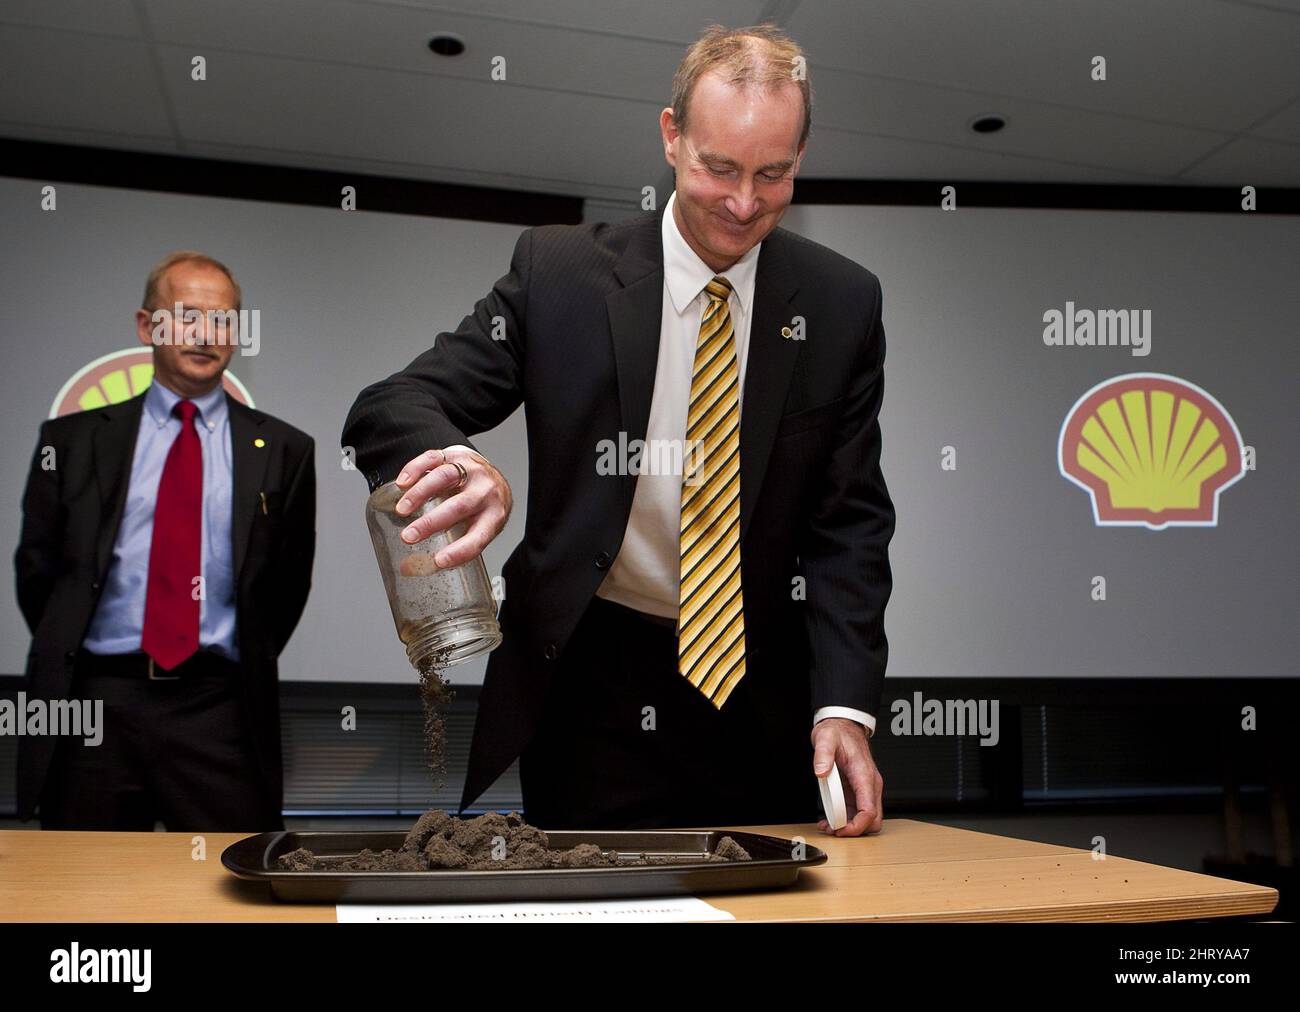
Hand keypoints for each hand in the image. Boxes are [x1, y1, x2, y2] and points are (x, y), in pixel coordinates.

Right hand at [391, 447, 511, 567]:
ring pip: (445, 478)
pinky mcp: (456, 454)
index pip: (479, 538)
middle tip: (409, 537)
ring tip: (402, 510)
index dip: (460, 551)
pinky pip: (434, 458)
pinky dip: (415, 469)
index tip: (438, 561)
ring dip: (420, 494)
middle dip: (431, 523)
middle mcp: (485, 492)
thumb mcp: (478, 528)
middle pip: (458, 507)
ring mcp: (471, 470)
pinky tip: (402, 483)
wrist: (492, 476)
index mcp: (493, 517)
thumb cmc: (482, 509)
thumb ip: (448, 545)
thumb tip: (407, 569)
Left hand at [811, 717, 882, 835]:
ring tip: (828, 825)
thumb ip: (823, 754)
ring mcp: (865, 788)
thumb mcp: (825, 738)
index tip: (840, 829)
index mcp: (864, 775)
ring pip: (867, 819)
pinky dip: (847, 820)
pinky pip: (858, 812)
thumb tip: (821, 772)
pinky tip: (830, 818)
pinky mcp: (858, 790)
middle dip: (854, 830)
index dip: (856, 826)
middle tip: (833, 829)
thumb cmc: (838, 732)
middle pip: (873, 820)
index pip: (869, 810)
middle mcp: (869, 784)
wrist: (843, 725)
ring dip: (849, 827)